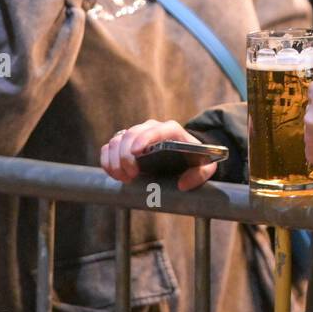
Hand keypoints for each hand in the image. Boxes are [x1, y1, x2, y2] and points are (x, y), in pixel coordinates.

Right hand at [100, 119, 217, 191]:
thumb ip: (199, 175)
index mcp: (172, 130)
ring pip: (118, 139)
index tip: (137, 153)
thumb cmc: (195, 159)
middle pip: (132, 134)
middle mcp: (151, 128)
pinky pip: (109, 146)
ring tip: (123, 178)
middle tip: (131, 175)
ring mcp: (136, 134)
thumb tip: (182, 184)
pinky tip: (114, 173)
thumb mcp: (205, 168)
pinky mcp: (124, 142)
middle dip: (127, 155)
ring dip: (115, 159)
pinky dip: (107, 160)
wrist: (182, 154)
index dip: (145, 138)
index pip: (157, 129)